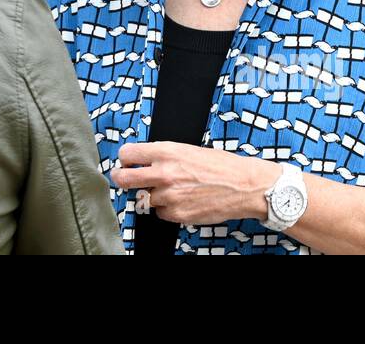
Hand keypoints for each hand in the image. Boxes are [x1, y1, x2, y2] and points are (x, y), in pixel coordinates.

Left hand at [110, 141, 270, 225]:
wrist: (243, 185)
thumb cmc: (220, 165)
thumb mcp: (188, 149)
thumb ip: (163, 156)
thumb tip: (143, 161)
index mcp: (166, 152)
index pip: (127, 154)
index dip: (125, 158)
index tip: (126, 162)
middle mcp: (164, 173)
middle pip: (124, 179)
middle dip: (121, 178)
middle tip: (123, 178)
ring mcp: (169, 196)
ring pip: (144, 199)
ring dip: (152, 196)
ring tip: (171, 190)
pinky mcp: (177, 214)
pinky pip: (160, 213)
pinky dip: (167, 209)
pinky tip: (182, 201)